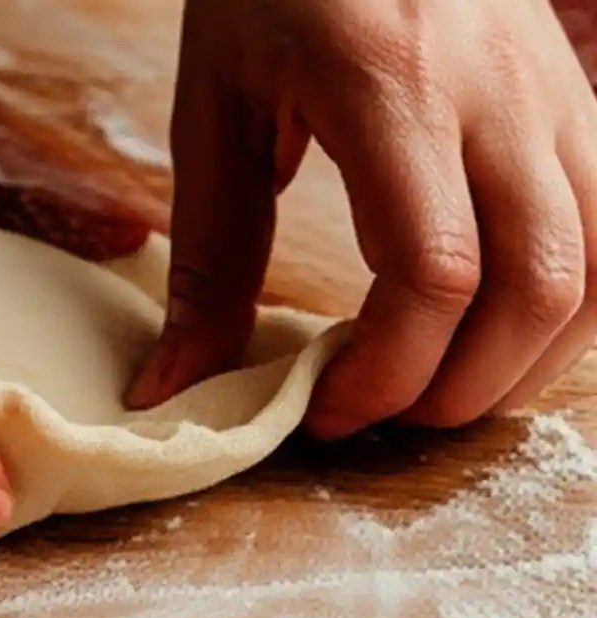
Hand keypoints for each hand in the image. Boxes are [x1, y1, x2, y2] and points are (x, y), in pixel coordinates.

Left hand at [126, 0, 596, 437]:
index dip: (387, 373)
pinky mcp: (576, 94)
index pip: (433, 273)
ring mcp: (554, 89)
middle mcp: (496, 89)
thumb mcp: (215, 110)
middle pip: (538, 286)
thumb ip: (210, 257)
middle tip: (386, 416)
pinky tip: (500, 329)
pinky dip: (568, 304)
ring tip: (442, 389)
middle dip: (462, 388)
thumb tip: (178, 384)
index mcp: (388, 85)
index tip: (327, 408)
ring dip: (528, 360)